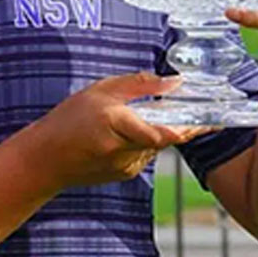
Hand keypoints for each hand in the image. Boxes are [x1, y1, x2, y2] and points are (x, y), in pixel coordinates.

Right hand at [24, 72, 211, 188]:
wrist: (45, 160)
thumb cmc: (68, 121)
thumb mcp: (100, 91)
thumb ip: (139, 84)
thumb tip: (175, 82)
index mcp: (115, 123)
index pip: (161, 132)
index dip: (190, 128)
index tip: (212, 121)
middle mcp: (123, 149)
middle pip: (165, 136)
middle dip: (180, 123)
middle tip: (197, 111)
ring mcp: (125, 166)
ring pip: (157, 144)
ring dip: (159, 130)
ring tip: (139, 116)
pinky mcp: (125, 174)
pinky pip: (146, 153)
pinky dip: (145, 140)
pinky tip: (126, 132)